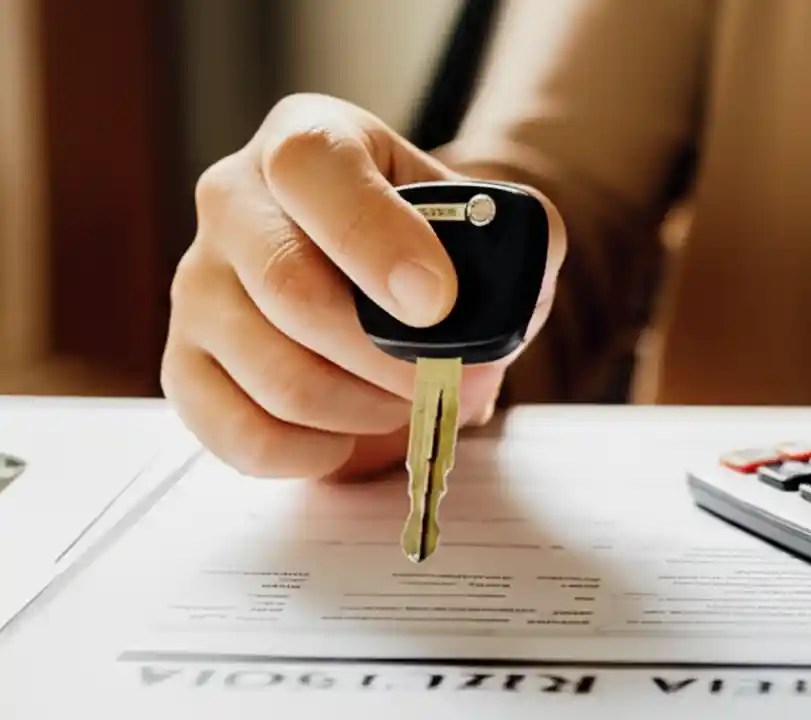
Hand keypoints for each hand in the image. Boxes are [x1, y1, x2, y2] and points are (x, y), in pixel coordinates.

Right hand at [162, 94, 565, 478]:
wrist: (378, 272)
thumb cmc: (426, 240)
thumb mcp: (485, 216)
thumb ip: (520, 239)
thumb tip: (512, 296)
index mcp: (308, 142)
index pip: (313, 170)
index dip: (375, 240)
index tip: (437, 303)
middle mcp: (233, 200)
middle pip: (291, 289)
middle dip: (389, 356)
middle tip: (451, 380)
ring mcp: (199, 284)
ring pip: (274, 374)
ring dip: (364, 409)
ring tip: (411, 403)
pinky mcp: (186, 363)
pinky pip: (238, 433)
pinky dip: (310, 453)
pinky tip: (350, 435)